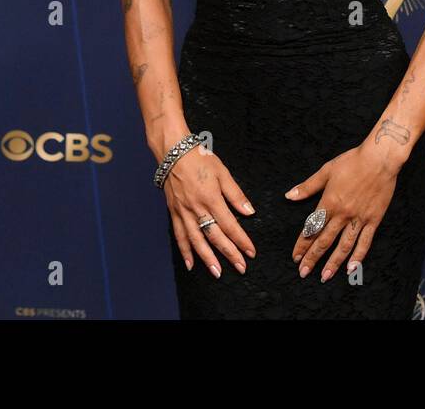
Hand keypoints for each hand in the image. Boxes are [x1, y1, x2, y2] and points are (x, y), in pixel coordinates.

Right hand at [164, 144, 256, 278]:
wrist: (173, 152)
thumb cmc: (199, 159)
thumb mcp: (222, 173)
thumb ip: (236, 195)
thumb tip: (250, 212)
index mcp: (211, 198)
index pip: (230, 225)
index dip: (241, 240)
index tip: (251, 252)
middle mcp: (197, 209)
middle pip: (215, 236)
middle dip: (229, 254)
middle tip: (241, 268)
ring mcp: (183, 212)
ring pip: (196, 240)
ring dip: (207, 259)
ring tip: (217, 273)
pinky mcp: (174, 212)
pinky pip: (179, 235)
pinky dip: (185, 251)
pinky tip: (190, 264)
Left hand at [285, 143, 399, 281]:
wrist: (379, 159)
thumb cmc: (352, 162)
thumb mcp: (326, 171)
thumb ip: (307, 186)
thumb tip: (289, 196)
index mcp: (329, 202)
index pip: (311, 228)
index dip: (302, 244)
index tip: (295, 256)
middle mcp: (343, 214)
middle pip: (324, 240)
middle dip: (312, 258)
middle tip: (303, 272)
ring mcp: (359, 219)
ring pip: (343, 246)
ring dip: (333, 262)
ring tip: (324, 276)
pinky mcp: (374, 220)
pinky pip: (365, 242)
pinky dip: (358, 256)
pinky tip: (351, 268)